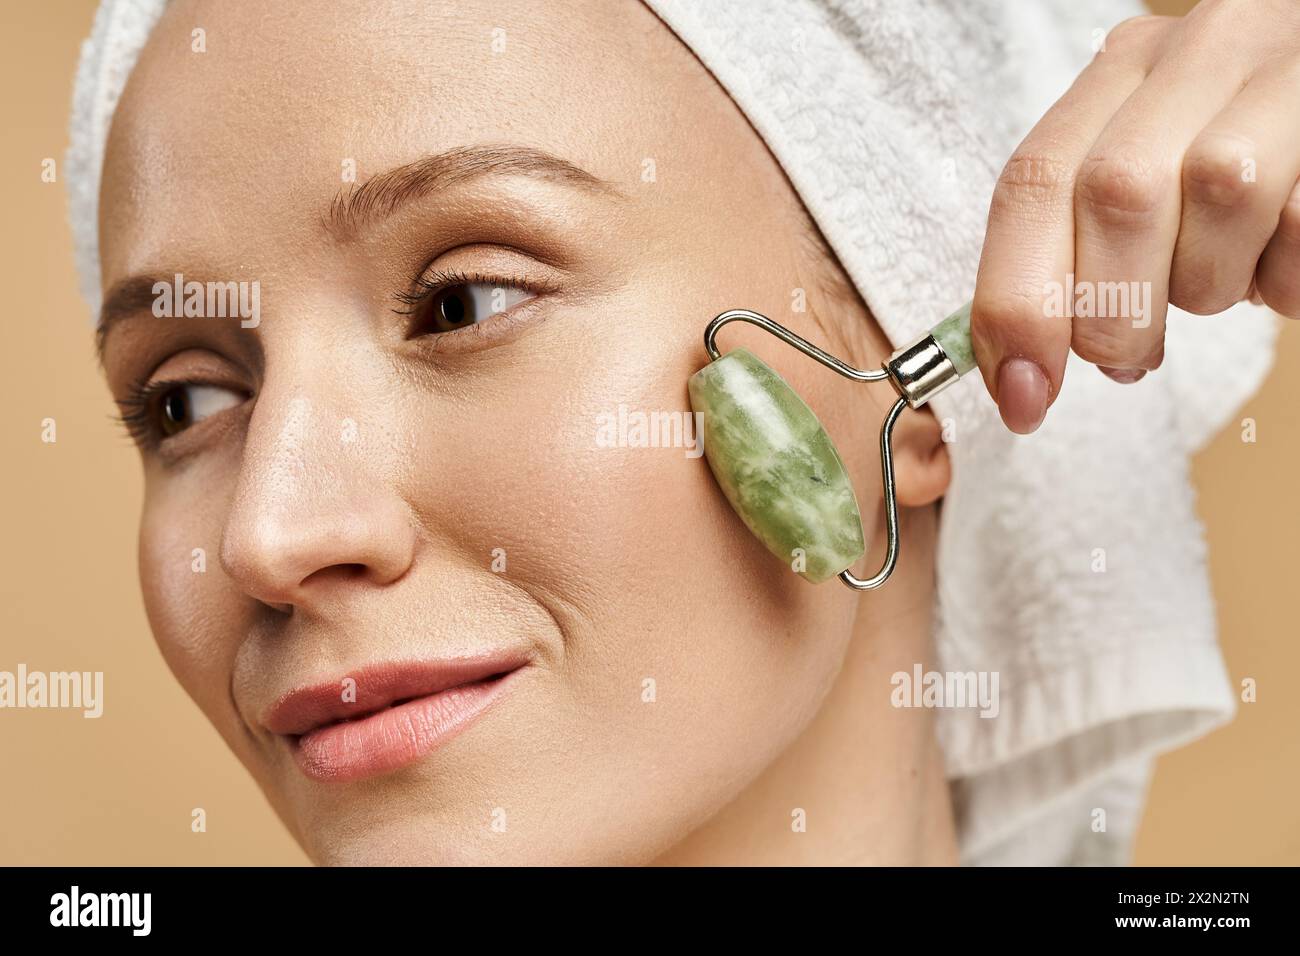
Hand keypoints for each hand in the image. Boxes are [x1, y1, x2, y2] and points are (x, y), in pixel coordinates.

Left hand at [970, 1, 1299, 433]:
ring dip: (1207, 284)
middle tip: (1128, 357)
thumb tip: (1021, 377)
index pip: (1032, 181)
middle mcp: (1194, 53)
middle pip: (1117, 190)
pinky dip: (1283, 277)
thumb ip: (1075, 255)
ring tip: (1222, 280)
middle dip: (1113, 309)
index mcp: (1118, 74)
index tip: (1022, 394)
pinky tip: (1279, 263)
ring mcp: (1280, 71)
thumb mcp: (1146, 187)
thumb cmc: (1241, 169)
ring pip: (1221, 192)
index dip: (1015, 302)